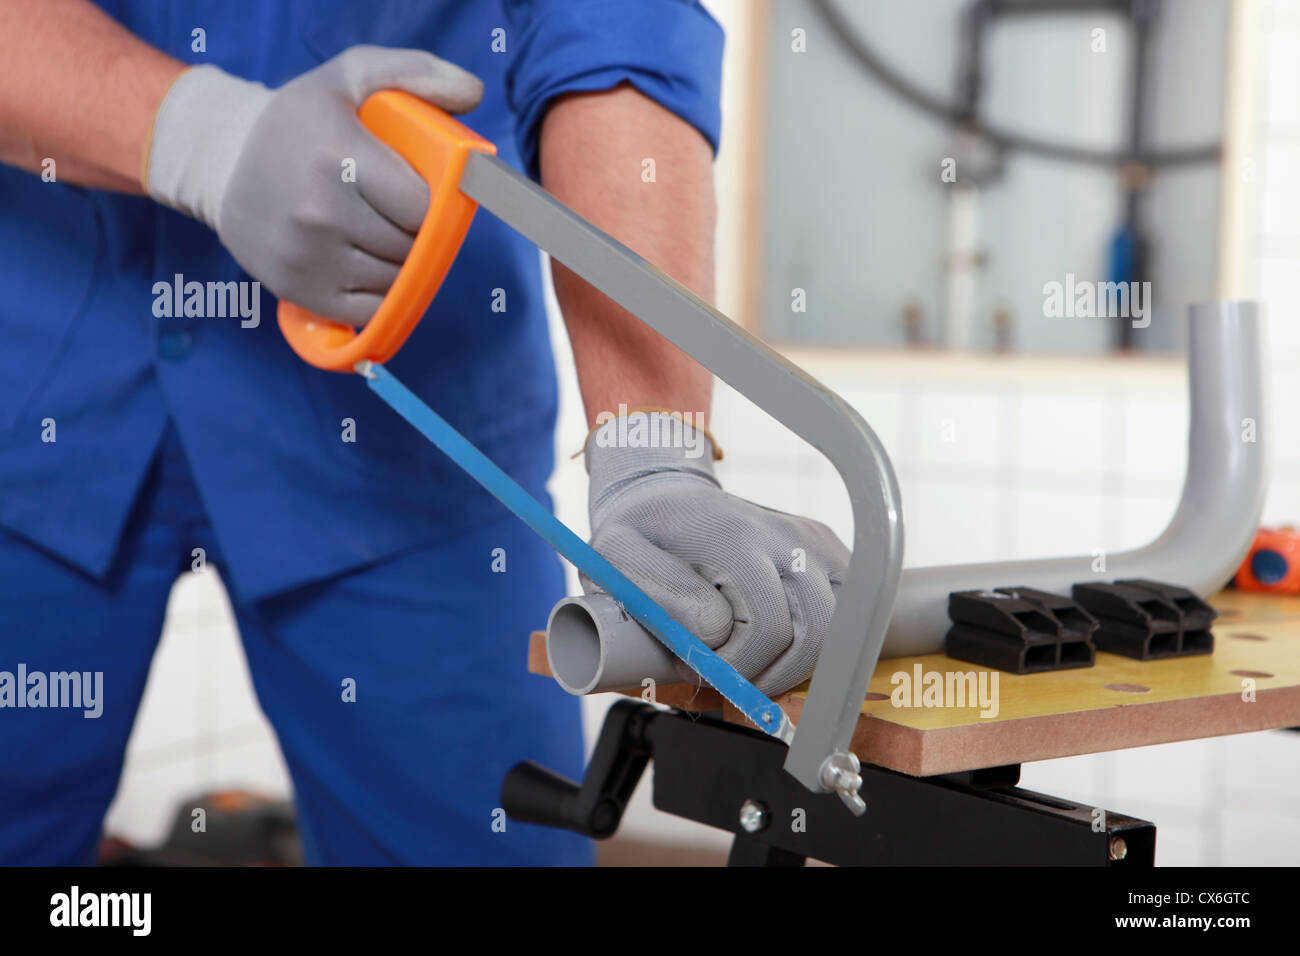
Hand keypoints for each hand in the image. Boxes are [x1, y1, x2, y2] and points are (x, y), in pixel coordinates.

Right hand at [145, 46, 482, 323]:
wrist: (220, 161)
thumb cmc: (301, 119)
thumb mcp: (352, 76)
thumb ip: (417, 74)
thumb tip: (474, 94)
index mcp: (337, 156)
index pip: (421, 206)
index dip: (429, 202)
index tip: (414, 190)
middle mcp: (318, 211)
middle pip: (410, 245)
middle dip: (416, 232)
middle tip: (397, 212)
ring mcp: (307, 257)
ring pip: (394, 280)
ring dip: (400, 264)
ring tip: (380, 234)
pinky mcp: (299, 291)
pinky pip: (371, 311)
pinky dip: (382, 294)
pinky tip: (370, 266)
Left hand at [582, 412, 848, 695]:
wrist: (665, 494)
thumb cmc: (639, 533)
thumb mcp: (617, 555)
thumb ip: (660, 594)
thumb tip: (715, 632)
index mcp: (735, 536)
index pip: (768, 626)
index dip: (737, 666)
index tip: (695, 664)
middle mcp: (786, 535)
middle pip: (817, 633)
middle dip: (773, 675)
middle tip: (729, 677)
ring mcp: (814, 542)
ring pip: (840, 628)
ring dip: (798, 663)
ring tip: (751, 662)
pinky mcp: (829, 551)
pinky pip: (847, 613)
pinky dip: (816, 643)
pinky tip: (775, 643)